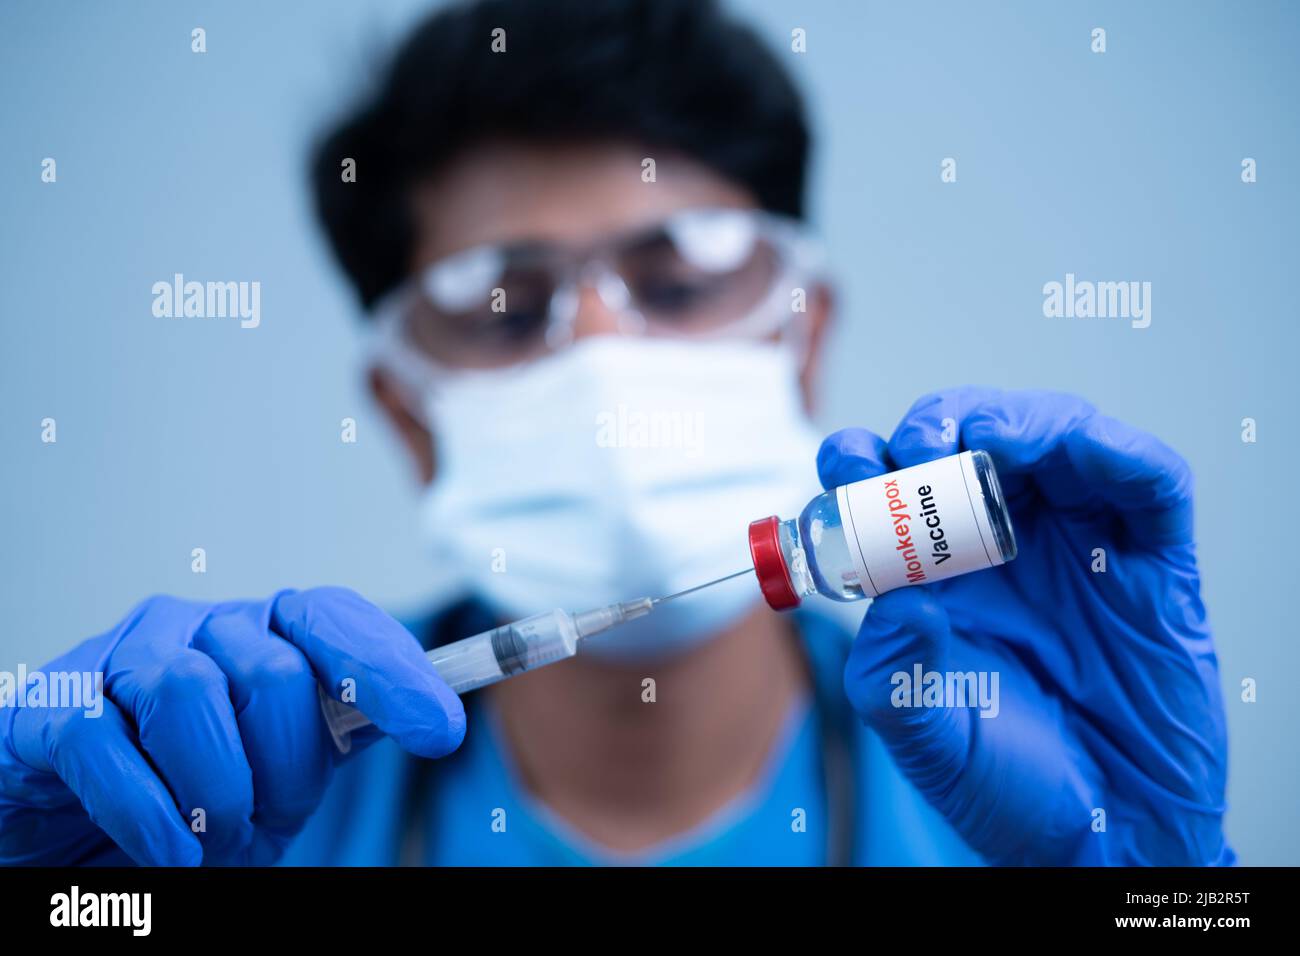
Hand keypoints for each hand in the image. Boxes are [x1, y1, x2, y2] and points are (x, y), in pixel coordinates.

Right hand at [0, 587, 463, 865]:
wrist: (79, 831)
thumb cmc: (194, 795)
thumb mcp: (284, 772)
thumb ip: (344, 731)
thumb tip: (439, 714)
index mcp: (264, 633)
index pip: (337, 620)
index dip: (392, 670)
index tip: (440, 731)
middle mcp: (198, 627)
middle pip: (271, 670)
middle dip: (288, 765)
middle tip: (267, 819)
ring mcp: (121, 657)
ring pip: (188, 690)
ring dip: (218, 788)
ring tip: (214, 838)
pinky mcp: (53, 706)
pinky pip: (105, 739)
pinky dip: (148, 809)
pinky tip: (172, 848)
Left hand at [821, 388, 1231, 864]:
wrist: (1109, 842)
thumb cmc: (1009, 787)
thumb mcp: (922, 732)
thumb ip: (890, 669)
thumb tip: (892, 595)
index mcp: (940, 575)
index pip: (895, 487)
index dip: (866, 460)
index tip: (850, 465)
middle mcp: (1007, 547)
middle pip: (971, 441)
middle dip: (938, 422)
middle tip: (919, 445)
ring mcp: (1081, 547)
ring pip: (1057, 440)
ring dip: (1018, 421)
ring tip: (986, 441)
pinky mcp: (1153, 563)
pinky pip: (1151, 484)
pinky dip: (1121, 453)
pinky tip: (1082, 452)